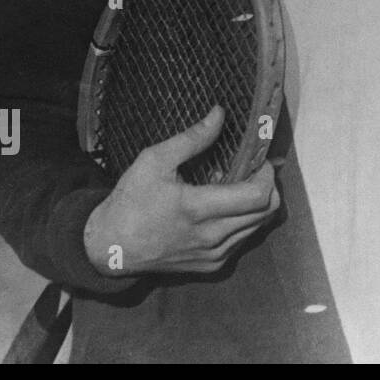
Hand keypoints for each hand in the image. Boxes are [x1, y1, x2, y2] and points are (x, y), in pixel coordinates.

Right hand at [83, 106, 280, 276]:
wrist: (110, 247)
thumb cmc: (130, 202)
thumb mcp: (154, 161)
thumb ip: (192, 138)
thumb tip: (220, 114)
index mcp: (198, 210)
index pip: (257, 197)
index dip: (267, 175)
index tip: (260, 160)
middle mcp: (211, 237)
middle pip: (267, 212)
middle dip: (269, 186)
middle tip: (255, 170)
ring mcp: (214, 254)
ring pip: (258, 227)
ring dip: (257, 205)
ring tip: (239, 187)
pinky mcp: (211, 265)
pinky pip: (243, 240)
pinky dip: (244, 222)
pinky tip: (226, 208)